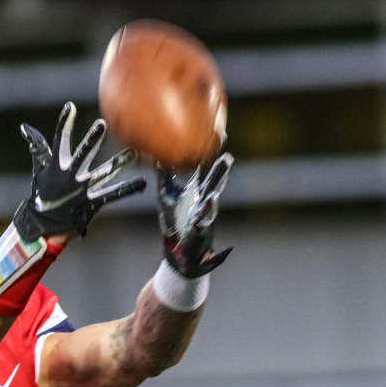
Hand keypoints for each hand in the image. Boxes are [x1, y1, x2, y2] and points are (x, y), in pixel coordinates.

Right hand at [13, 103, 144, 240]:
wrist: (45, 224)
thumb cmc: (43, 192)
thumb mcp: (40, 168)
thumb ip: (36, 146)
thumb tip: (24, 127)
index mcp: (58, 166)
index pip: (61, 140)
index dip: (65, 124)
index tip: (71, 107)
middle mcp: (71, 176)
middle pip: (83, 154)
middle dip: (92, 140)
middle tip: (102, 124)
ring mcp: (83, 189)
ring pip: (103, 173)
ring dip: (119, 163)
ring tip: (133, 152)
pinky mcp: (92, 202)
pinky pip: (113, 194)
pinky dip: (128, 189)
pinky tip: (142, 183)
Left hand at [158, 152, 233, 276]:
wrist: (178, 250)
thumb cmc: (174, 221)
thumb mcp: (166, 195)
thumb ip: (164, 176)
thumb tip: (157, 155)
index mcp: (197, 191)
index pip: (205, 169)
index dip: (210, 154)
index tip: (220, 136)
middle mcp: (203, 201)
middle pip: (214, 183)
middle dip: (221, 172)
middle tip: (228, 157)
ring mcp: (203, 217)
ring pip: (210, 205)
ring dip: (212, 200)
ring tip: (213, 196)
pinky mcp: (199, 232)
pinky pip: (201, 225)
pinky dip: (202, 221)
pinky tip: (201, 216)